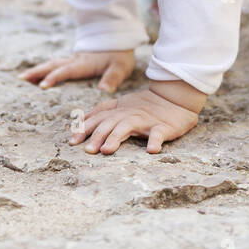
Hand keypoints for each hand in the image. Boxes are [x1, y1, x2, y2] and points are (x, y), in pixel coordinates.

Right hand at [18, 49, 135, 91]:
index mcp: (83, 64)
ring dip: (37, 70)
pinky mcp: (74, 60)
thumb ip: (112, 78)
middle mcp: (74, 61)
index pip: (65, 71)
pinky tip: (38, 74)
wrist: (118, 38)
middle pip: (52, 66)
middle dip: (36, 72)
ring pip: (51, 64)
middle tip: (21, 79)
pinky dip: (45, 69)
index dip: (54, 78)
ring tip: (23, 78)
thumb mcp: (120, 67)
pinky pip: (55, 64)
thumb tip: (103, 90)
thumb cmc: (118, 55)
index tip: (42, 86)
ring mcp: (72, 60)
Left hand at [69, 80, 205, 154]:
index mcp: (119, 111)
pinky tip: (151, 150)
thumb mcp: (122, 104)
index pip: (98, 118)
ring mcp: (145, 121)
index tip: (73, 141)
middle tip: (88, 150)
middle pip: (109, 124)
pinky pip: (158, 134)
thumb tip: (83, 117)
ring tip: (107, 150)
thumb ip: (104, 110)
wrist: (175, 98)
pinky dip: (155, 141)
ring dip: (115, 138)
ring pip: (127, 127)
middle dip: (97, 136)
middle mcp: (128, 114)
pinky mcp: (162, 127)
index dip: (85, 128)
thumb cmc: (146, 105)